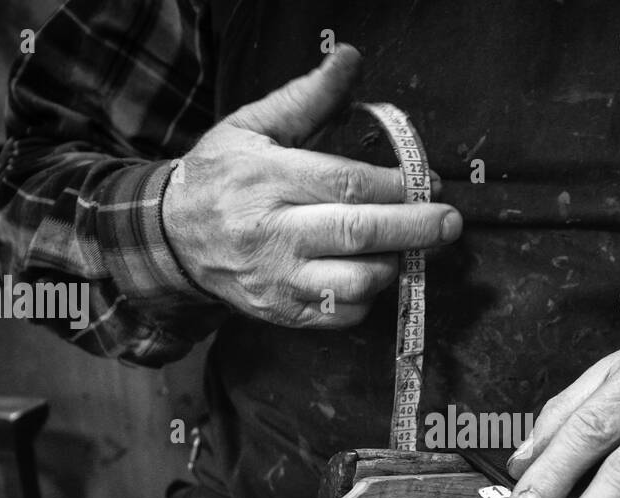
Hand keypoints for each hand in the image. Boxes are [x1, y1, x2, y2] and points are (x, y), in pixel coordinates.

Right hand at [162, 44, 461, 327]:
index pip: (346, 184)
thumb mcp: (253, 127)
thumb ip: (308, 98)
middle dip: (415, 229)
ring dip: (391, 264)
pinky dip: (368, 298)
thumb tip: (351, 59)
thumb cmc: (218, 177)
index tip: (427, 183)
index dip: (397, 185)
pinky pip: (341, 316)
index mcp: (266, 180)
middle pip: (358, 234)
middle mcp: (271, 233)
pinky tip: (368, 272)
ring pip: (355, 283)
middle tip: (449, 223)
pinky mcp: (281, 314)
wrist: (170, 239)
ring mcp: (276, 280)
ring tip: (401, 247)